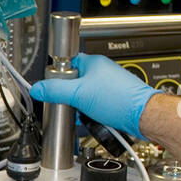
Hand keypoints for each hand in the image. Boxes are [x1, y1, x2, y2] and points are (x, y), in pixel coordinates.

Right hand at [29, 53, 159, 138]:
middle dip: (70, 96)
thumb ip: (55, 90)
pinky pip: (95, 105)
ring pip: (85, 96)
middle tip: (70, 103)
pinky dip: (91, 112)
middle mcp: (102, 71)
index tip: (55, 88)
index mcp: (93, 62)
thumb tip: (37, 88)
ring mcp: (109, 85)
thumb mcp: (78, 94)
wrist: (143, 116)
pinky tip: (93, 118)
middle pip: (74, 83)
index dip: (58, 77)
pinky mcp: (114, 99)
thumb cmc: (119, 100)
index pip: (67, 64)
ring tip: (84, 113)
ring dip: (81, 106)